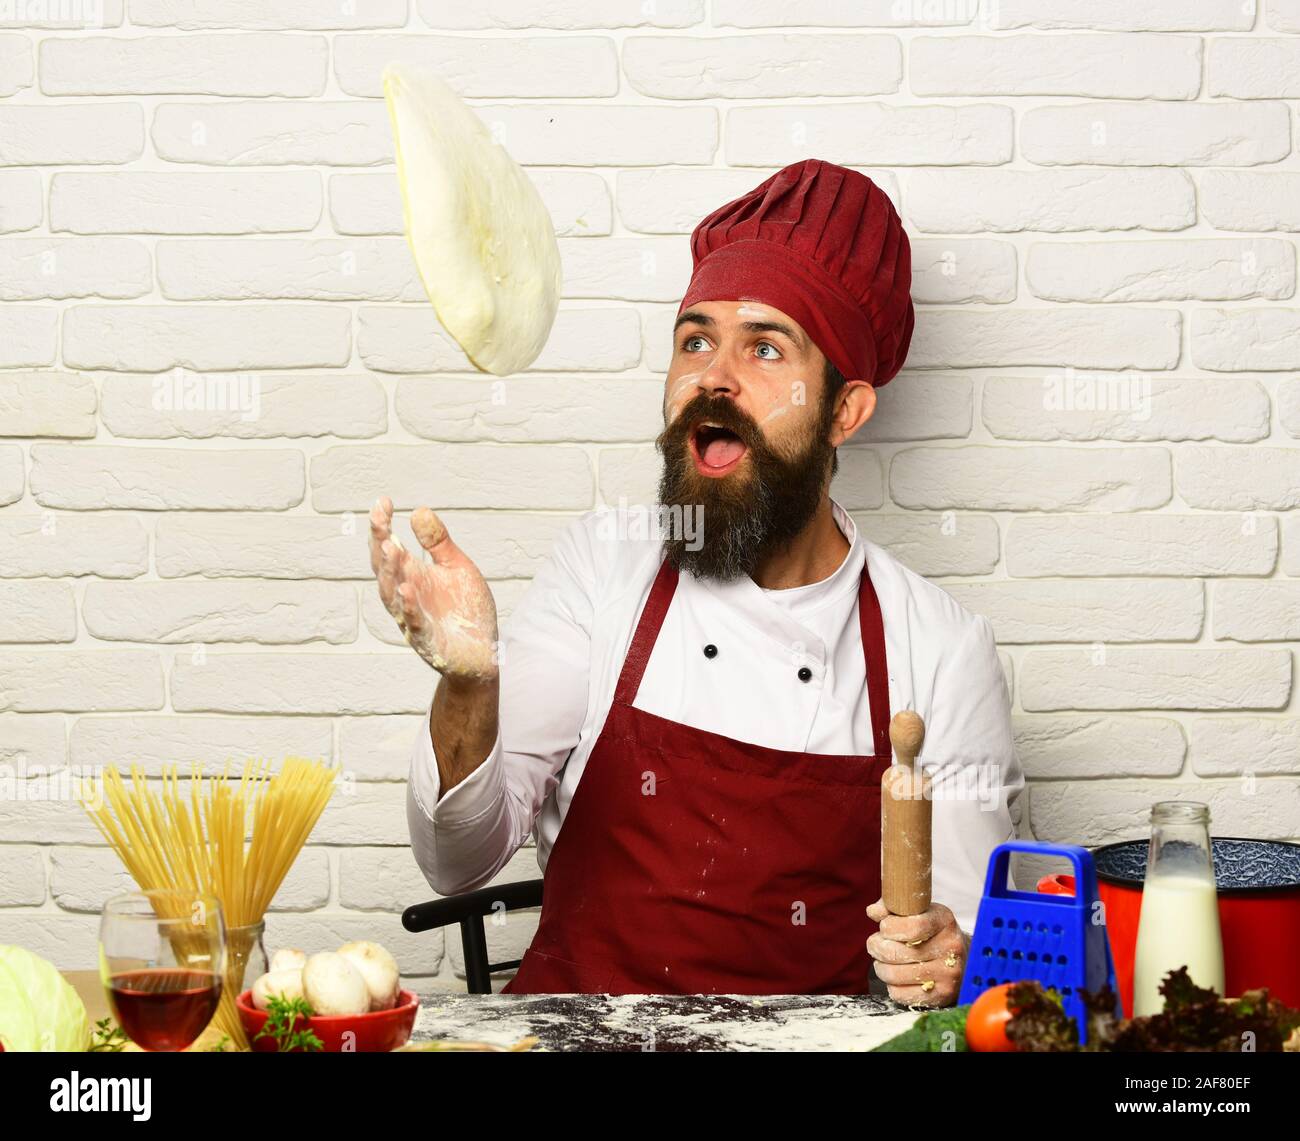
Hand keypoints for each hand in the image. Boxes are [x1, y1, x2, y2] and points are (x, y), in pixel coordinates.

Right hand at [368, 496, 498, 680]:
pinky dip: (410, 609)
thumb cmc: (465, 610)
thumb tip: (419, 511)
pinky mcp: (429, 642)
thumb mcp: (457, 568)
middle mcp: (406, 598)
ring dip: (391, 574)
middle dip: (381, 549)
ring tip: (392, 550)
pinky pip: (415, 625)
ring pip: (394, 598)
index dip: (382, 527)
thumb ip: (439, 543)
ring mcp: (414, 621)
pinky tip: (408, 590)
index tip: (383, 502)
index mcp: (411, 576)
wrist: (482, 653)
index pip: (388, 549)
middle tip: (382, 526)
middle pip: (385, 572)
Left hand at [866, 898, 967, 1007]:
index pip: (911, 926)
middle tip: (876, 944)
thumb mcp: (918, 912)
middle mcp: (950, 948)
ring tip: (883, 960)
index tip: (884, 927)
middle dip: (877, 947)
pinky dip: (891, 985)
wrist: (963, 960)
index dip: (888, 927)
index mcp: (944, 921)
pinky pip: (900, 994)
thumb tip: (873, 911)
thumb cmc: (933, 933)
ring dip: (880, 967)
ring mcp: (948, 975)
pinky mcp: (941, 996)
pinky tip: (896, 976)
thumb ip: (894, 908)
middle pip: (897, 952)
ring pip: (894, 975)